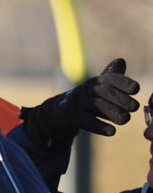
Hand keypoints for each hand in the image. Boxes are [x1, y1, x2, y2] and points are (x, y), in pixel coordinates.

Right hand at [20, 58, 139, 145]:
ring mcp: (77, 104)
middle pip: (104, 92)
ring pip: (96, 105)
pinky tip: (111, 131)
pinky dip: (99, 126)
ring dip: (112, 112)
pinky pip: (85, 121)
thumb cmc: (83, 102)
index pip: (110, 79)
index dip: (123, 83)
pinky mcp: (71, 118)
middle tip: (135, 107)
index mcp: (94, 82)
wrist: (56, 115)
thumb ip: (110, 78)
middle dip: (121, 98)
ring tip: (125, 120)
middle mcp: (85, 90)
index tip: (136, 89)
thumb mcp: (95, 90)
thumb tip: (121, 61)